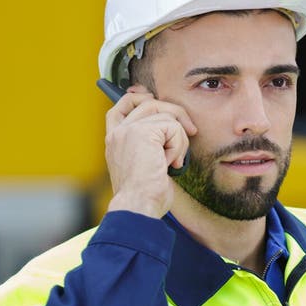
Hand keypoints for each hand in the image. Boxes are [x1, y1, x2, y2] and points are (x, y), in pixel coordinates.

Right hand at [104, 85, 196, 217]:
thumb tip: (171, 130)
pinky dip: (179, 146)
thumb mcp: (145, 167)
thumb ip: (151, 146)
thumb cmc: (144, 197)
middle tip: (190, 131)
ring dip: (178, 140)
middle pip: (150, 103)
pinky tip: (171, 164)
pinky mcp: (143, 132)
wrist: (138, 206)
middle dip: (175, 113)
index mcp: (115, 140)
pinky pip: (173, 127)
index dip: (140, 98)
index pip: (123, 106)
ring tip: (172, 162)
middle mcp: (118, 132)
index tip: (155, 101)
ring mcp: (129, 130)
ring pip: (166, 116)